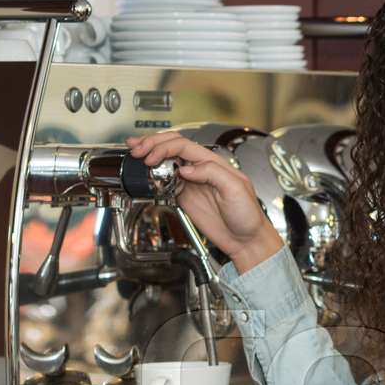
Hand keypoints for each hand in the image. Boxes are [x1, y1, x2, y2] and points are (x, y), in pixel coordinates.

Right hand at [125, 132, 281, 271]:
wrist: (246, 240)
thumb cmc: (248, 215)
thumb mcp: (236, 189)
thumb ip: (212, 173)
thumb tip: (187, 169)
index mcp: (214, 163)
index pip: (183, 146)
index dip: (164, 148)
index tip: (152, 157)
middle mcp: (201, 170)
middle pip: (173, 148)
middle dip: (152, 144)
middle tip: (137, 149)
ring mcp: (192, 183)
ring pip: (167, 162)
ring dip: (150, 156)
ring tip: (135, 154)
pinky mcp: (186, 196)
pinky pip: (165, 182)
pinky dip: (153, 176)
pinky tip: (145, 173)